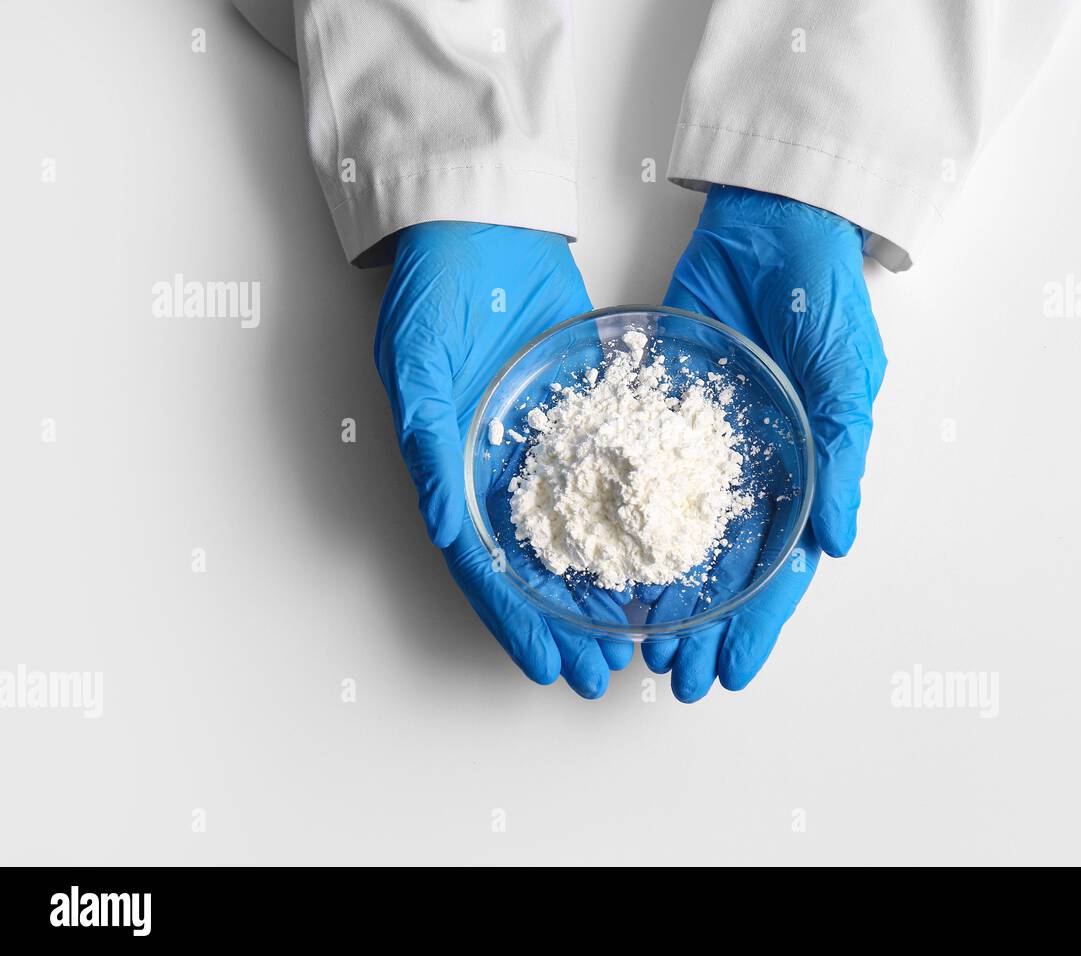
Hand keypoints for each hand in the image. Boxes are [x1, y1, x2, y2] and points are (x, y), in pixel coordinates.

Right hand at [375, 222, 632, 697]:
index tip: (547, 667)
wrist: (479, 221)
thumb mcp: (415, 366)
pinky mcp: (583, 412)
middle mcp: (496, 469)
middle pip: (533, 565)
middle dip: (565, 623)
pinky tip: (662, 550)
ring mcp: (543, 444)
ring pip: (578, 531)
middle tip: (603, 672)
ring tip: (636, 633)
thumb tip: (449, 530)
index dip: (515, 622)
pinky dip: (632, 518)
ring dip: (602, 586)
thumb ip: (431, 448)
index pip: (484, 567)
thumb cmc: (431, 288)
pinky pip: (611, 476)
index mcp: (451, 470)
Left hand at [642, 186, 886, 700]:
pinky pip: (634, 479)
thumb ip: (841, 456)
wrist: (769, 219)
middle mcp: (753, 470)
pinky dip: (619, 524)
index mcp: (808, 472)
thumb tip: (838, 543)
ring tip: (633, 640)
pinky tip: (597, 565)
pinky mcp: (658, 413)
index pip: (783, 568)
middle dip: (702, 624)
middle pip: (725, 568)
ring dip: (660, 592)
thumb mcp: (845, 374)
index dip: (758, 624)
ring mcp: (702, 447)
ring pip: (676, 536)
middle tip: (669, 674)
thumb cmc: (825, 293)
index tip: (731, 672)